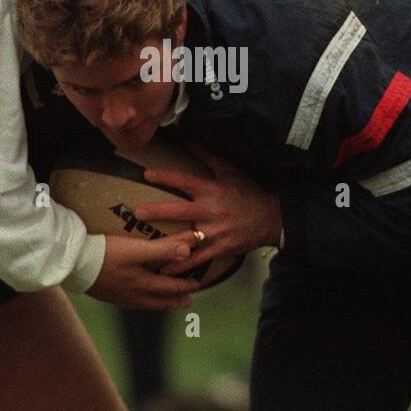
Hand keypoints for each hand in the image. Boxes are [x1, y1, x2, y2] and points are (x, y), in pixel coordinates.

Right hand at [87, 233, 201, 310]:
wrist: (73, 263)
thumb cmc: (105, 254)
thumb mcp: (136, 249)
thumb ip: (163, 250)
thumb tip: (189, 250)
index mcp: (142, 285)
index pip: (171, 287)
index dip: (186, 286)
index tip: (198, 285)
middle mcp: (132, 296)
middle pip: (160, 301)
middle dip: (175, 300)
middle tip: (188, 301)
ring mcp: (119, 297)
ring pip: (146, 304)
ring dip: (160, 302)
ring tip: (167, 302)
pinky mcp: (107, 295)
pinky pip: (132, 301)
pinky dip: (143, 301)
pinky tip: (138, 297)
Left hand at [134, 144, 281, 275]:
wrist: (272, 218)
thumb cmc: (248, 193)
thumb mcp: (229, 171)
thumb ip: (206, 156)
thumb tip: (186, 139)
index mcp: (212, 191)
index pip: (185, 181)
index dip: (166, 177)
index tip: (147, 174)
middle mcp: (211, 211)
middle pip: (180, 211)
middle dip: (158, 212)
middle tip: (138, 213)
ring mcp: (215, 232)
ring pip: (186, 239)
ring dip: (165, 245)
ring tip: (144, 250)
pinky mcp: (219, 249)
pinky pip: (196, 259)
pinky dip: (180, 266)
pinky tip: (163, 271)